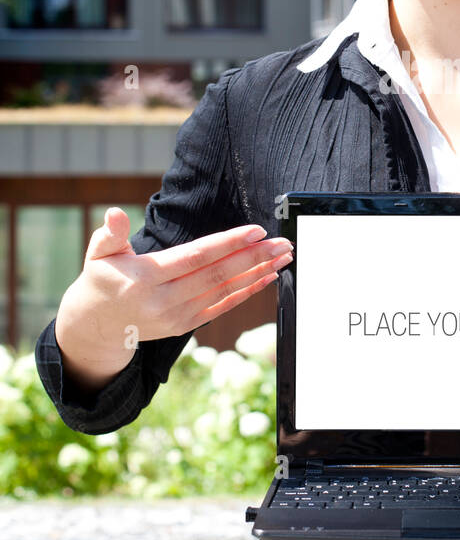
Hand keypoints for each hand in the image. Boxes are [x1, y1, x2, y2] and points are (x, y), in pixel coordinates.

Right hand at [55, 207, 293, 383]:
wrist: (97, 326)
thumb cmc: (102, 279)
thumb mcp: (99, 254)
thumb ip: (111, 233)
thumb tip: (115, 213)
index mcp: (146, 278)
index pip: (196, 257)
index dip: (228, 243)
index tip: (256, 231)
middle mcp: (164, 300)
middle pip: (218, 275)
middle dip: (254, 257)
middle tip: (283, 243)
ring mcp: (177, 316)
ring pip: (225, 291)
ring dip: (258, 273)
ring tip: (283, 256)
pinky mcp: (185, 326)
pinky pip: (222, 308)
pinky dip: (247, 292)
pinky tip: (268, 278)